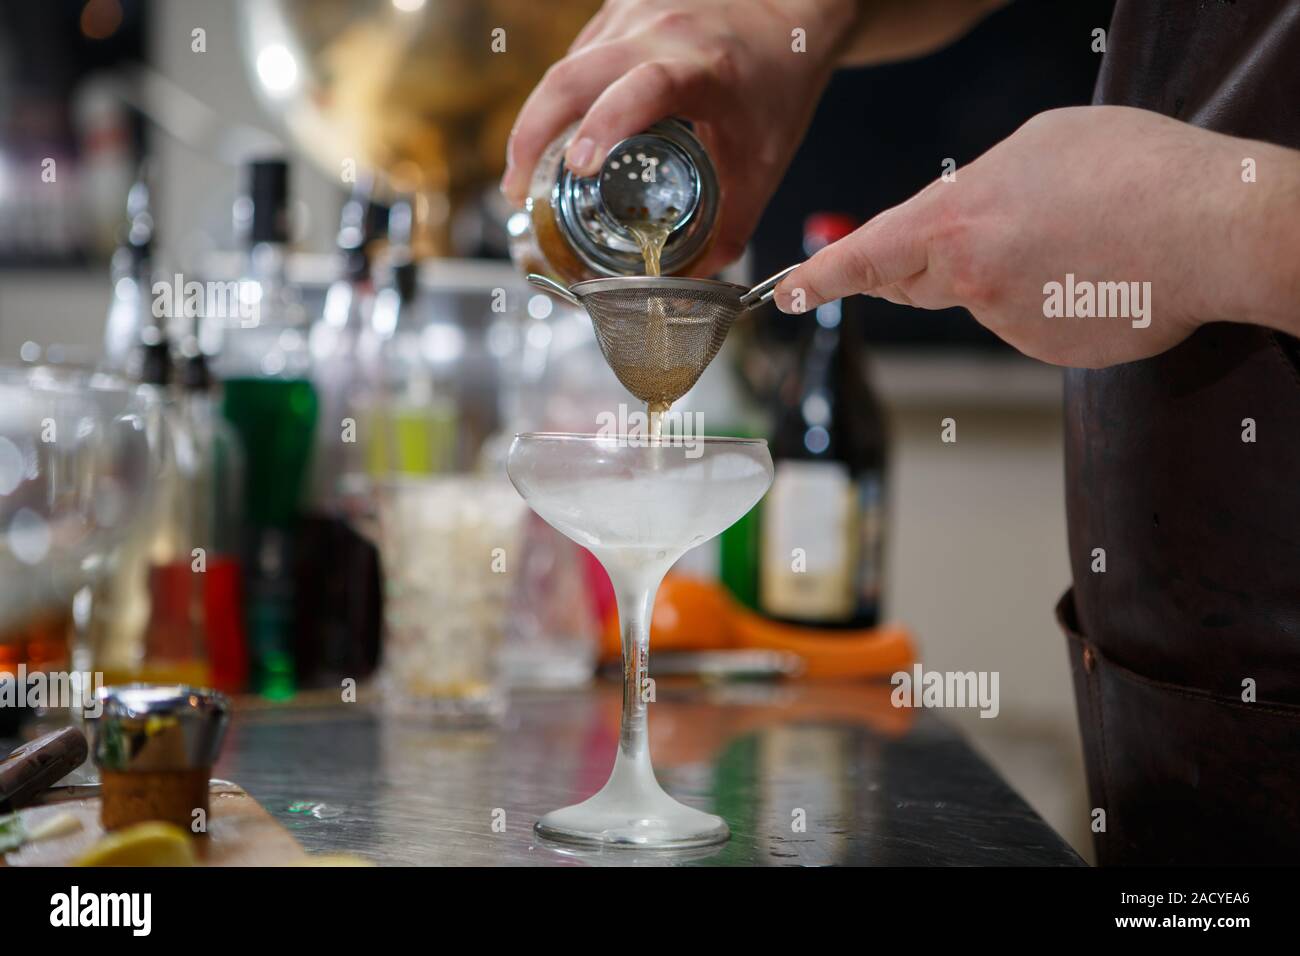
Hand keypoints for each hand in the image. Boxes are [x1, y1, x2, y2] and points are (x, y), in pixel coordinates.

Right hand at [500, 0, 856, 275]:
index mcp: (703, 70)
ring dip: (538, 120)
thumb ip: (730, 227)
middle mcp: (661, 32)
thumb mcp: (763, 162)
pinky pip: (576, 60)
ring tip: (525, 175)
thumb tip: (691, 280)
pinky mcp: (618, 14)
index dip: (606, 123)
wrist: (785, 13)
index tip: (578, 166)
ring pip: (566, 68)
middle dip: (532, 134)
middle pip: (572, 76)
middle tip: (517, 190)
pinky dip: (560, 102)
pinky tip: (557, 137)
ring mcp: (633, 17)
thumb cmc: (778, 81)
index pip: (646, 88)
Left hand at [774, 106, 1276, 367]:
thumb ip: (976, 187)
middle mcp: (970, 282)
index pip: (866, 258)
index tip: (790, 295)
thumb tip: (959, 215)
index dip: (822, 278)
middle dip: (935, 259)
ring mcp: (1008, 324)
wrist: (1215, 229)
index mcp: (954, 224)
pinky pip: (1029, 323)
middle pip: (921, 279)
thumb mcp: (1036, 144)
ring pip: (984, 299)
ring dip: (1011, 273)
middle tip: (992, 227)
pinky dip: (1050, 300)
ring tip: (1080, 236)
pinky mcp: (1047, 352)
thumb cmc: (1132, 170)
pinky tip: (1096, 271)